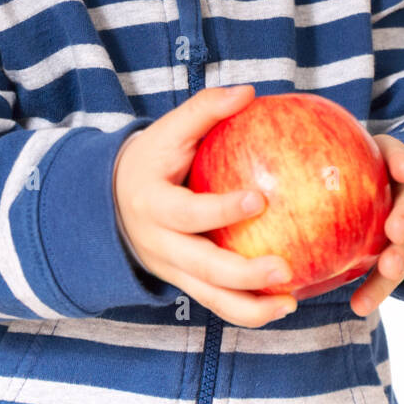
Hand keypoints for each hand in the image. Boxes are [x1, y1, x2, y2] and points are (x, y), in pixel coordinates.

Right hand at [113, 84, 298, 328]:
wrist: (113, 200)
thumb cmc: (152, 158)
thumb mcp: (168, 130)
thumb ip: (205, 109)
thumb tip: (248, 93)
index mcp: (153, 204)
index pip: (186, 212)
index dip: (220, 209)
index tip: (259, 200)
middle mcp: (160, 243)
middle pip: (200, 267)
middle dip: (242, 274)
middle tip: (284, 268)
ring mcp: (171, 269)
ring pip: (209, 297)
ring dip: (250, 307)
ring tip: (291, 302)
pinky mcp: (184, 283)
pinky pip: (216, 303)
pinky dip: (248, 310)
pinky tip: (285, 303)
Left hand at [349, 135, 403, 317]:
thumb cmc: (374, 176)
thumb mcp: (365, 159)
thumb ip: (333, 156)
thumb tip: (267, 144)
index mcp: (395, 166)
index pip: (398, 155)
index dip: (400, 160)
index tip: (402, 168)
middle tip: (396, 229)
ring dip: (397, 259)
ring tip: (389, 268)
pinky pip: (390, 278)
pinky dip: (376, 291)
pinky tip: (359, 305)